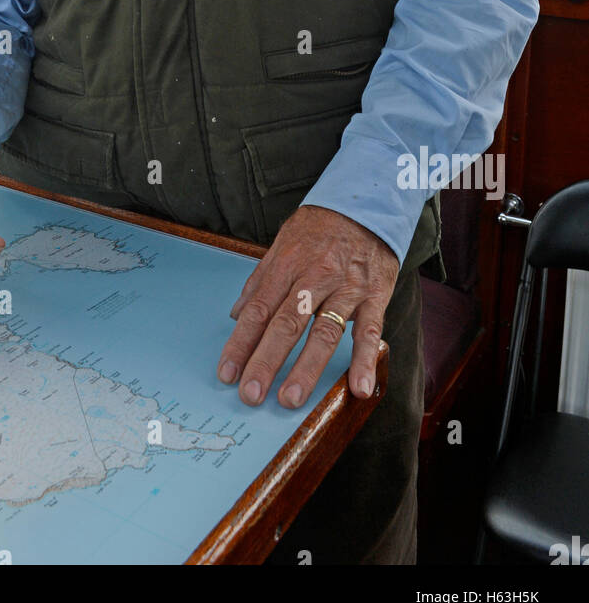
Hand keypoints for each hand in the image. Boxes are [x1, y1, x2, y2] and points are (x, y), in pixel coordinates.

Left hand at [217, 204, 397, 408]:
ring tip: (290, 398)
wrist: (367, 204)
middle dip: (266, 361)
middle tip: (250, 394)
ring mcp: (346, 288)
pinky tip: (359, 388)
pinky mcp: (375, 296)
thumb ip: (261, 280)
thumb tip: (238, 314)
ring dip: (307, 368)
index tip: (227, 372)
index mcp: (288, 265)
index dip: (241, 343)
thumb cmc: (320, 227)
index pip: (259, 309)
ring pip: (325, 331)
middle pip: (286, 323)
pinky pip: (370, 331)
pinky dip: (365, 360)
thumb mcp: (283, 243)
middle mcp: (315, 277)